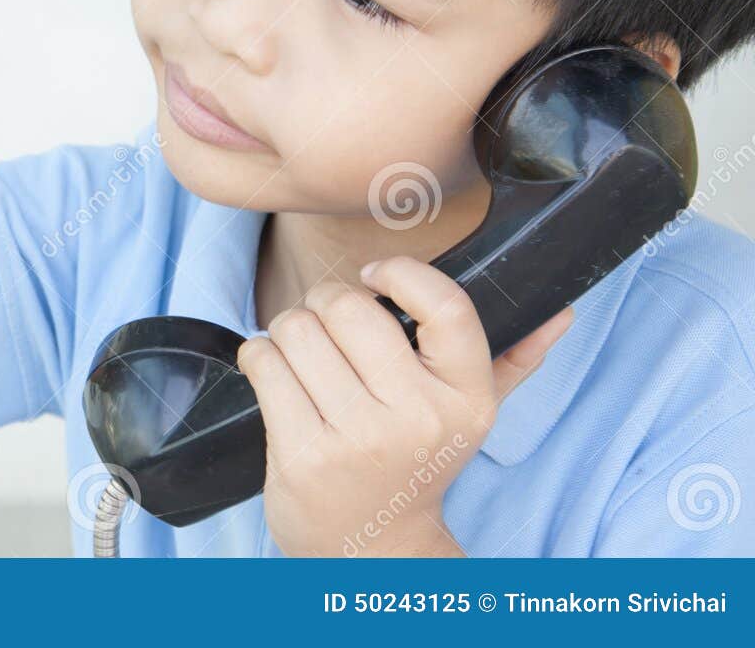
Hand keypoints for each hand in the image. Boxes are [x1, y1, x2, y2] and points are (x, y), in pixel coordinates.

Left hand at [236, 256, 573, 556]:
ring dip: (287, 331)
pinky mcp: (303, 454)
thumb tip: (561, 313)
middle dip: (324, 303)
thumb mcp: (472, 418)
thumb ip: (514, 361)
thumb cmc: (416, 462)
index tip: (375, 277)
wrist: (372, 548)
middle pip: (346, 306)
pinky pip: (263, 362)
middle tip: (327, 326)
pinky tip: (278, 378)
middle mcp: (417, 418)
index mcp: (466, 398)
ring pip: (296, 328)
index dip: (400, 272)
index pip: (445, 305)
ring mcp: (357, 439)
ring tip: (303, 357)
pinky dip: (260, 357)